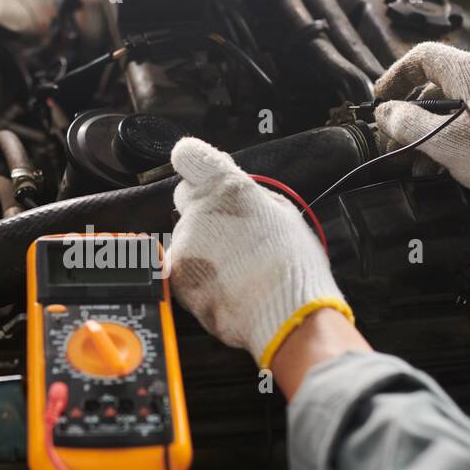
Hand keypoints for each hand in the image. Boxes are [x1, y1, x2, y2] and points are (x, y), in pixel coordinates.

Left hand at [168, 137, 352, 368]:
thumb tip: (235, 194)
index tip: (199, 171)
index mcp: (227, 187)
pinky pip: (181, 267)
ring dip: (202, 247)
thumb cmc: (293, 265)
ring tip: (235, 268)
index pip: (189, 156)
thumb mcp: (283, 213)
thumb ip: (250, 196)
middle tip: (230, 234)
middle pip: (186, 199)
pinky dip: (197, 275)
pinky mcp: (176, 274)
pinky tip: (224, 284)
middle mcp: (199, 210)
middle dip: (203, 210)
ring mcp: (184, 243)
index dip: (193, 163)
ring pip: (185, 236)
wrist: (285, 313)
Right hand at [374, 42, 469, 237]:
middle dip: (413, 114)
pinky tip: (446, 163)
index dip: (396, 75)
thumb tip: (386, 112)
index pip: (424, 56)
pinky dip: (456, 133)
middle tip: (396, 142)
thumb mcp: (447, 144)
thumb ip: (409, 123)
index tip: (381, 100)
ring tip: (418, 164)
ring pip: (458, 103)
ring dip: (432, 130)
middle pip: (439, 83)